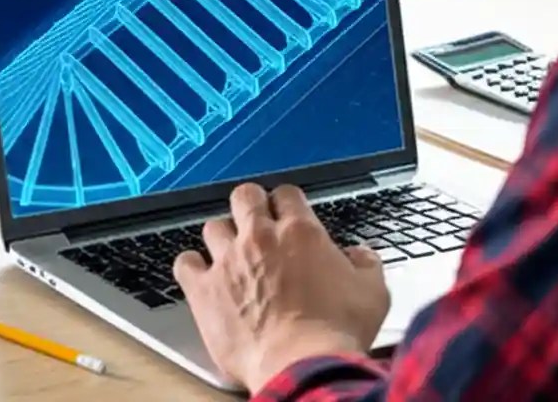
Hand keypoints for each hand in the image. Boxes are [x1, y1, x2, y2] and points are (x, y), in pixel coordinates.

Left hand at [173, 184, 390, 390]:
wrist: (302, 365)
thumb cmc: (337, 332)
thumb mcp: (373, 292)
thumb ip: (366, 264)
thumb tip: (359, 256)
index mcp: (301, 232)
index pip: (286, 194)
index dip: (287, 202)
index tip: (287, 213)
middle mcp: (261, 238)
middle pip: (245, 196)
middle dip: (250, 205)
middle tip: (256, 221)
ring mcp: (228, 262)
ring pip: (213, 227)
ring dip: (222, 236)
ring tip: (230, 251)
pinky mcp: (204, 291)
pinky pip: (184, 263)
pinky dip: (191, 265)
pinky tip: (200, 272)